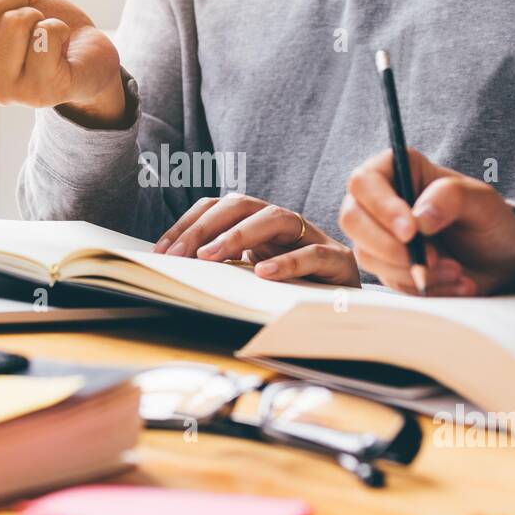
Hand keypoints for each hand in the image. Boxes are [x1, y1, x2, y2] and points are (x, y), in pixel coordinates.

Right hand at [0, 0, 128, 127]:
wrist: (84, 56)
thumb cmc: (37, 28)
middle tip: (27, 6)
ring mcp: (6, 90)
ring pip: (15, 22)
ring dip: (37, 15)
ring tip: (42, 31)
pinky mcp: (40, 92)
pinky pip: (45, 35)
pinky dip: (58, 28)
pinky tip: (60, 45)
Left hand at [152, 194, 359, 286]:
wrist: (353, 309)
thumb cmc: (298, 291)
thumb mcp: (256, 277)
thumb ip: (226, 268)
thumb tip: (175, 270)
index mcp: (261, 225)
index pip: (220, 207)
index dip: (189, 224)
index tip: (161, 251)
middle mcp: (285, 224)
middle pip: (243, 205)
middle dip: (205, 227)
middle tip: (178, 255)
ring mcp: (313, 239)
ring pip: (276, 219)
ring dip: (238, 235)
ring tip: (211, 256)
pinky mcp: (338, 261)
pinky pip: (312, 255)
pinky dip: (287, 262)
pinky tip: (263, 273)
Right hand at [340, 148, 514, 295]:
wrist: (499, 260)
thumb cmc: (489, 220)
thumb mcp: (482, 202)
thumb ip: (451, 198)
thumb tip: (418, 218)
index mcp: (398, 169)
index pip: (365, 182)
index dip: (382, 207)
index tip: (411, 232)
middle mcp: (380, 201)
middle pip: (352, 219)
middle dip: (389, 246)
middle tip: (431, 258)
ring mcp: (378, 236)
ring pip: (368, 255)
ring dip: (413, 270)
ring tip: (456, 270)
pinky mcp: (386, 266)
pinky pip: (389, 281)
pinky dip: (423, 287)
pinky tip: (455, 282)